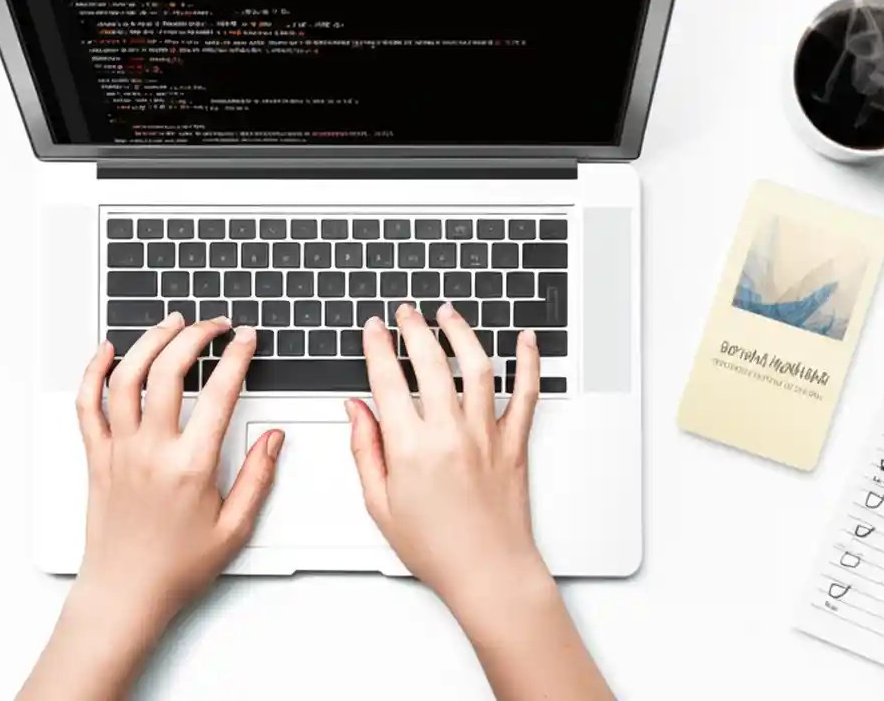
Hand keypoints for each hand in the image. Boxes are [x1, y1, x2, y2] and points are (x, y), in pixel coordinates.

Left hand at [20, 313, 284, 700]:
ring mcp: (120, 451)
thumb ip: (258, 476)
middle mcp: (152, 451)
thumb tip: (274, 438)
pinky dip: (94, 371)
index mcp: (192, 466)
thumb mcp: (236, 526)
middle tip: (215, 325)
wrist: (125, 593)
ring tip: (171, 324)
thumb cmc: (177, 567)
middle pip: (170, 371)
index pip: (220, 393)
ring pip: (127, 378)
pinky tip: (109, 352)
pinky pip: (87, 405)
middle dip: (196, 336)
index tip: (247, 339)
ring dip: (150, 342)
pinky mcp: (97, 458)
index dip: (237, 357)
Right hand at [348, 304, 612, 699]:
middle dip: (415, 328)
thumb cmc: (435, 547)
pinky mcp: (515, 442)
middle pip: (431, 362)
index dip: (378, 346)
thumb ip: (365, 450)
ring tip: (448, 314)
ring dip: (462, 332)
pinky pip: (526, 394)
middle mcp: (450, 433)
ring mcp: (487, 434)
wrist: (488, 571)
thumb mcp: (380, 504)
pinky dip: (528, 362)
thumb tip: (355, 409)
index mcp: (410, 448)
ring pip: (477, 367)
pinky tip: (525, 340)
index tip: (374, 328)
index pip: (388, 380)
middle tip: (406, 312)